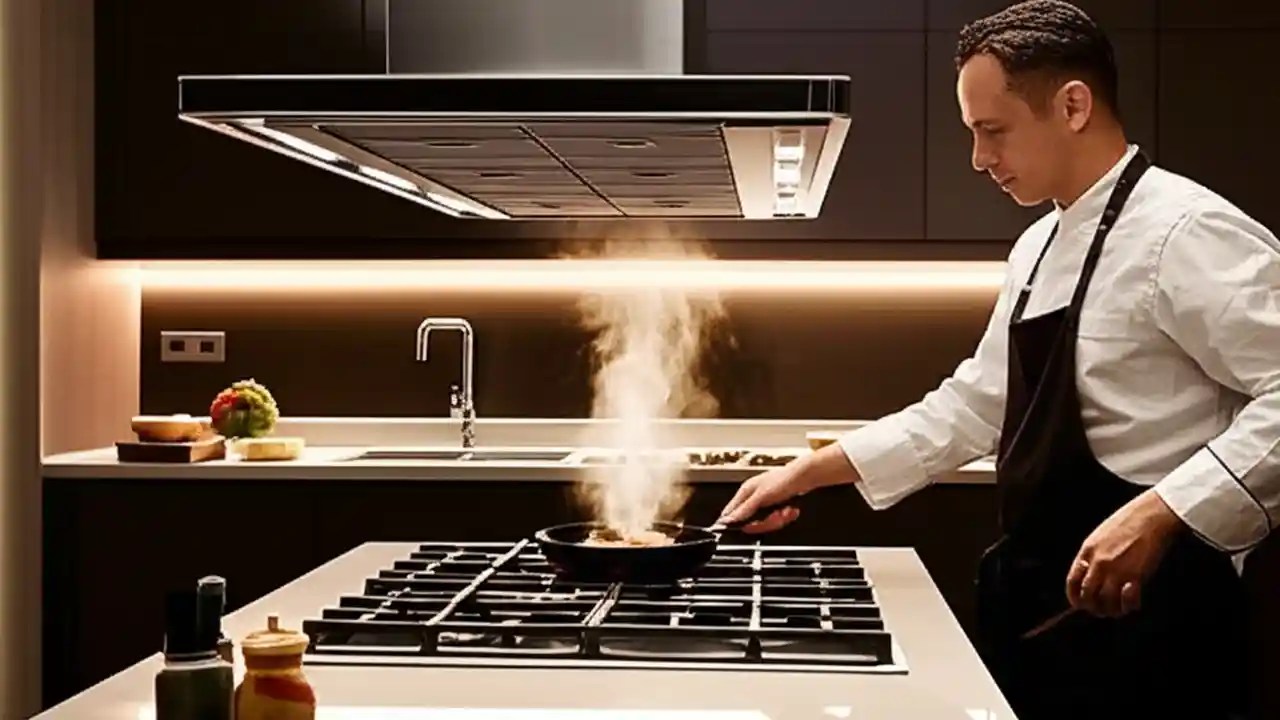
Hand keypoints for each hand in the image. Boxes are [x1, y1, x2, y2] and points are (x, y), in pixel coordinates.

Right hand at [717, 463, 807, 532]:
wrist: (805, 476)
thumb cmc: (783, 479)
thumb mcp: (761, 496)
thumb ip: (745, 509)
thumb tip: (729, 519)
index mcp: (746, 492)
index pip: (732, 512)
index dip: (737, 523)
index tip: (747, 528)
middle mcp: (754, 497)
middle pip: (752, 520)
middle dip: (765, 522)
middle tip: (775, 517)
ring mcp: (766, 502)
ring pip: (766, 521)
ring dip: (778, 519)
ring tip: (785, 512)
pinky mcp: (777, 505)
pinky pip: (777, 519)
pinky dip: (785, 516)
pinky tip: (790, 511)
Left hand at [1066, 489, 1183, 617]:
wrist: (1151, 515)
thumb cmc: (1129, 522)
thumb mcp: (1100, 536)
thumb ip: (1093, 555)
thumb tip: (1089, 573)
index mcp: (1087, 551)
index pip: (1072, 581)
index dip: (1074, 597)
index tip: (1079, 603)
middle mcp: (1098, 563)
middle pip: (1087, 595)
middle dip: (1092, 607)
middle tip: (1101, 611)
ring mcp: (1116, 570)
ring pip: (1105, 602)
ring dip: (1111, 610)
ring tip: (1118, 610)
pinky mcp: (1135, 575)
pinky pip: (1127, 600)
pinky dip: (1129, 606)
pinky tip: (1133, 604)